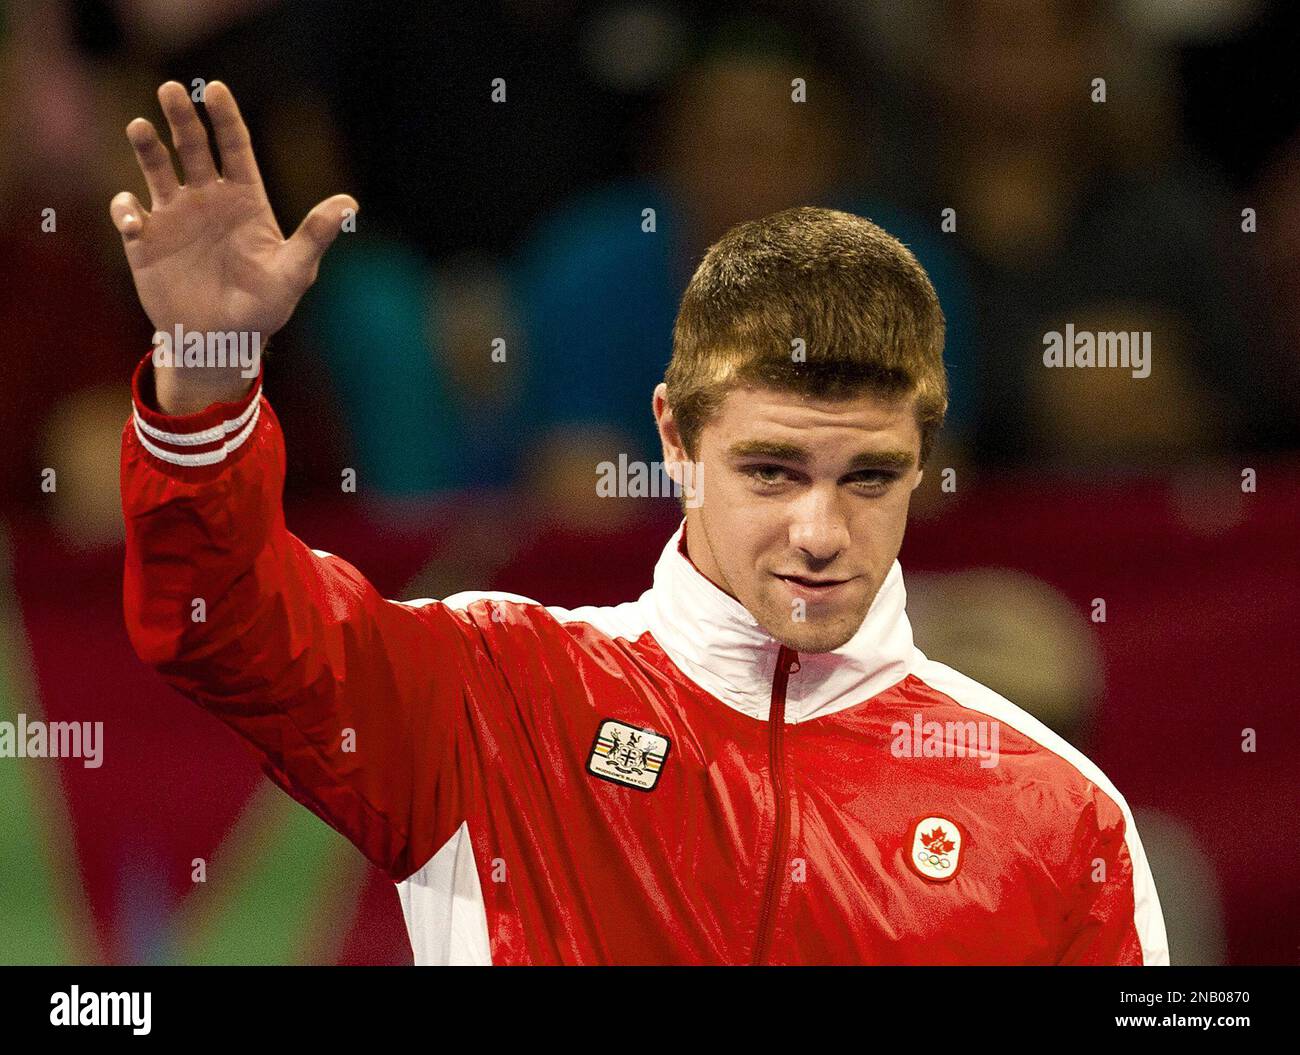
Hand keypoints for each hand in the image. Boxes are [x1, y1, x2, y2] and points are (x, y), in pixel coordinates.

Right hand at [111, 81, 356, 411]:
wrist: (223, 340)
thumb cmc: (264, 307)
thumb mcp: (295, 272)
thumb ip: (316, 235)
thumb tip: (350, 202)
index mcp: (245, 199)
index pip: (234, 146)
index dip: (225, 117)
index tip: (215, 89)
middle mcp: (208, 198)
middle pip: (193, 146)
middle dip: (182, 117)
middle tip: (171, 89)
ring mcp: (174, 215)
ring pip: (157, 167)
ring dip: (147, 146)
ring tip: (139, 127)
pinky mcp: (146, 238)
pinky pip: (129, 211)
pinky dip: (126, 208)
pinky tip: (136, 220)